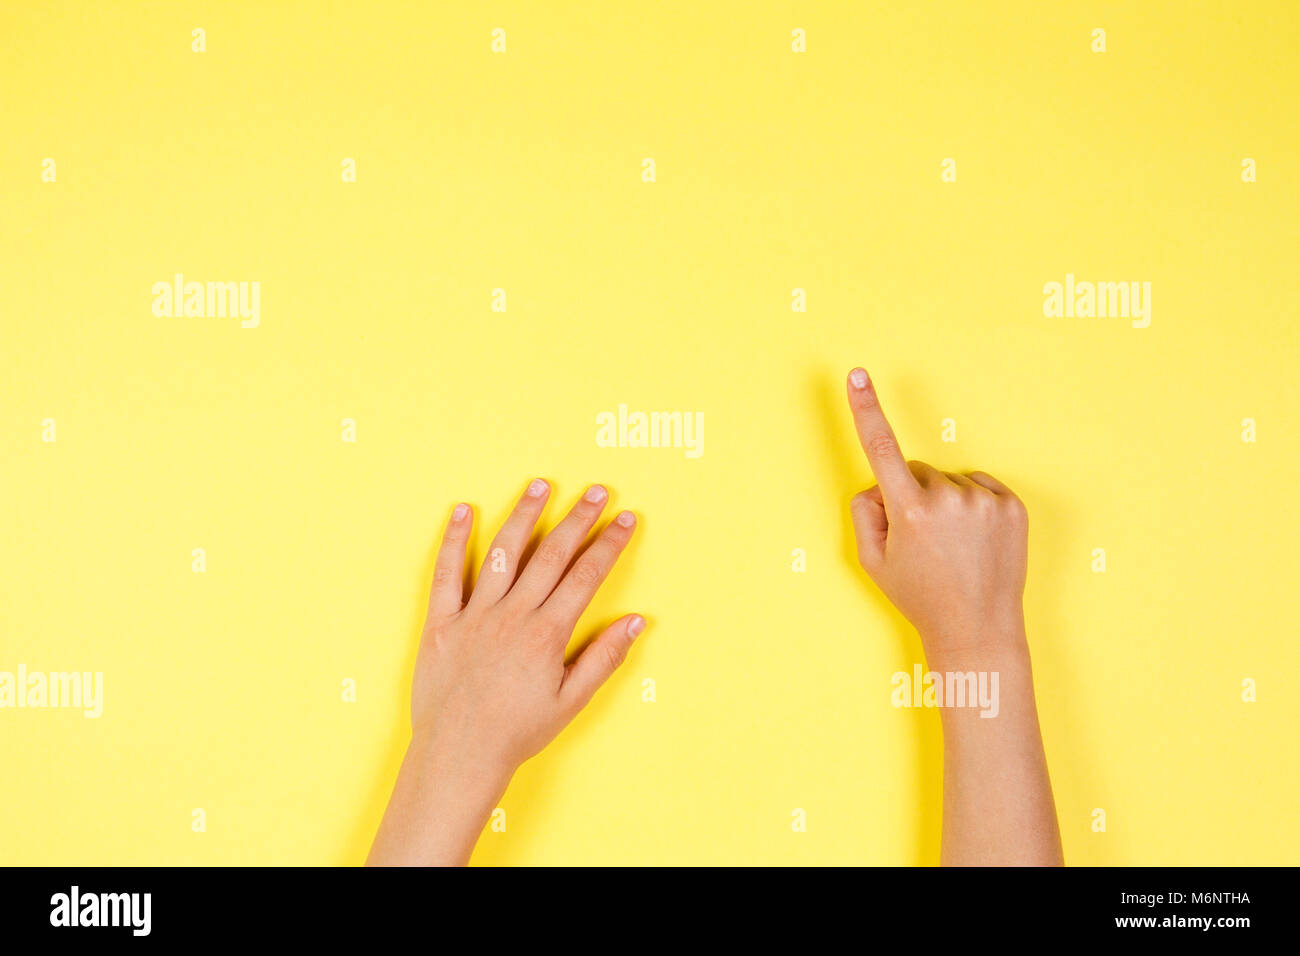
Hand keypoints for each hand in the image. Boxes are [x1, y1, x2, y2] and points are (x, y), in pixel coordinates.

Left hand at [368, 478, 644, 865]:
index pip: (585, 576)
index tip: (625, 519)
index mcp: (547, 635)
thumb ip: (603, 658)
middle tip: (598, 491)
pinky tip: (462, 511)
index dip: (608, 544)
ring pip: (503, 553)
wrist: (459, 754)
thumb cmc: (517, 732)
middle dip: (578, 519)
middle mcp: (512, 616)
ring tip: (541, 485)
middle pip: (550, 555)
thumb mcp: (571, 702)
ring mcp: (474, 616)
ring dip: (524, 515)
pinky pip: (446, 573)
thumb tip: (635, 622)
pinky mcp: (441, 623)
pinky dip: (452, 540)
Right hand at [845, 367, 1028, 666]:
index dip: (865, 409)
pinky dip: (973, 506)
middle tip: (922, 542)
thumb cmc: (921, 598)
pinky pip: (979, 488)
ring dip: (945, 504)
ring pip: (948, 482)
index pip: (880, 449)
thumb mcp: (873, 562)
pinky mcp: (1011, 505)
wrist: (977, 628)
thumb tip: (877, 486)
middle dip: (912, 496)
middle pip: (917, 472)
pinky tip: (974, 540)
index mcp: (909, 511)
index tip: (857, 376)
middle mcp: (948, 499)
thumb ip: (864, 513)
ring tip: (953, 547)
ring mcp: (983, 501)